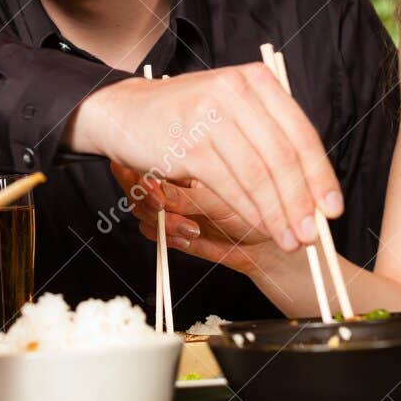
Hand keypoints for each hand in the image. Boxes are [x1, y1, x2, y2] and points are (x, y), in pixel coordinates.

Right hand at [70, 64, 341, 250]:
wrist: (124, 112)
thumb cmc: (183, 116)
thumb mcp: (230, 109)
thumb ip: (267, 134)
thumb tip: (308, 188)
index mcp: (255, 81)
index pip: (300, 133)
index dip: (320, 174)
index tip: (332, 208)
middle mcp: (236, 91)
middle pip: (283, 156)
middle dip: (302, 202)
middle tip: (313, 235)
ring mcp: (211, 116)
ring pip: (258, 174)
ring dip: (278, 213)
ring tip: (292, 240)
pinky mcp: (189, 143)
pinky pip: (229, 184)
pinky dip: (249, 210)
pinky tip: (260, 228)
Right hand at [113, 161, 272, 279]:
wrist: (265, 243)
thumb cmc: (256, 210)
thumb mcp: (223, 198)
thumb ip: (187, 195)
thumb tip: (156, 187)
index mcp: (188, 159)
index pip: (152, 157)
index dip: (140, 168)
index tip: (150, 184)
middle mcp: (174, 179)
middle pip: (136, 184)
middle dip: (145, 197)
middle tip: (160, 206)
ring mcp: (170, 204)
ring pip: (141, 209)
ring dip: (161, 221)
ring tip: (190, 227)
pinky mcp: (170, 228)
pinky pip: (151, 231)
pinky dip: (165, 236)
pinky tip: (188, 237)